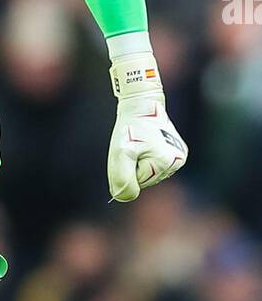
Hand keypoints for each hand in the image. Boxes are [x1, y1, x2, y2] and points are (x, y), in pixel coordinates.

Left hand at [107, 47, 187, 202]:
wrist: (142, 104)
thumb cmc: (130, 128)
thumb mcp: (120, 152)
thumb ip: (122, 178)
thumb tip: (126, 196)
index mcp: (166, 163)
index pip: (138, 182)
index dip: (127, 168)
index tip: (129, 150)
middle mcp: (177, 162)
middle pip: (146, 180)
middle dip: (134, 166)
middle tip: (133, 146)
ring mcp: (180, 158)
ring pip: (150, 173)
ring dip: (140, 162)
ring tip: (140, 143)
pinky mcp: (178, 152)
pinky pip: (156, 165)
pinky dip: (147, 158)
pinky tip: (147, 144)